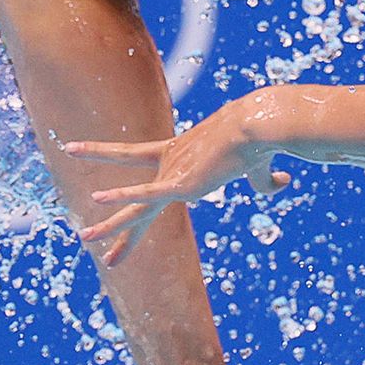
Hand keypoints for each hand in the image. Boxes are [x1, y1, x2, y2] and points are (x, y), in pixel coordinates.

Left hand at [63, 102, 291, 265]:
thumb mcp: (260, 168)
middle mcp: (171, 169)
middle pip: (135, 203)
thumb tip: (282, 181)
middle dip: (112, 225)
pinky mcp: (180, 182)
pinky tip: (98, 200)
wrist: (257, 126)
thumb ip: (265, 181)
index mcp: (181, 161)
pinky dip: (123, 196)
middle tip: (84, 237)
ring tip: (82, 238)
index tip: (99, 198)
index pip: (147, 184)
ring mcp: (173, 177)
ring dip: (110, 226)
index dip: (123, 191)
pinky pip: (147, 194)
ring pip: (135, 208)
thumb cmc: (259, 143)